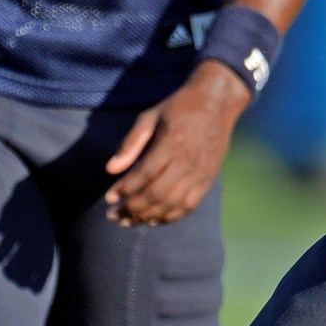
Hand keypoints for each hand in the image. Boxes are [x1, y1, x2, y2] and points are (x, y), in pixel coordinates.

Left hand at [104, 60, 249, 225]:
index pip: (144, 174)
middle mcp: (188, 161)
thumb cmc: (178, 108)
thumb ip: (130, 143)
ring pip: (172, 204)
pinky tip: (154, 220)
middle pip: (156, 194)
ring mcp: (201, 172)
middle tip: (113, 216)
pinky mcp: (209, 179)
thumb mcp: (150, 117)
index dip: (124, 189)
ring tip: (129, 222)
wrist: (217, 103)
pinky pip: (189, 205)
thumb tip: (110, 170)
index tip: (108, 199)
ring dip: (149, 217)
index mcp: (172, 143)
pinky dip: (171, 217)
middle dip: (132, 209)